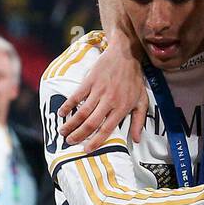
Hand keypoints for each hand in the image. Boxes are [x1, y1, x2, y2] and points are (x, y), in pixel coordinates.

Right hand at [59, 29, 147, 147]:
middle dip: (79, 135)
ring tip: (63, 132)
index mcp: (121, 108)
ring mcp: (98, 90)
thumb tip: (136, 140)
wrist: (125, 54)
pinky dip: (68, 105)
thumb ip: (139, 121)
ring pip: (82, 112)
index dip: (96, 142)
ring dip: (71, 124)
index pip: (107, 130)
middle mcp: (109, 101)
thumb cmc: (134, 80)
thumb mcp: (142, 101)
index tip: (86, 150)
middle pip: (91, 123)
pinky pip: (76, 96)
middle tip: (70, 142)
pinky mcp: (90, 80)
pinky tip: (61, 113)